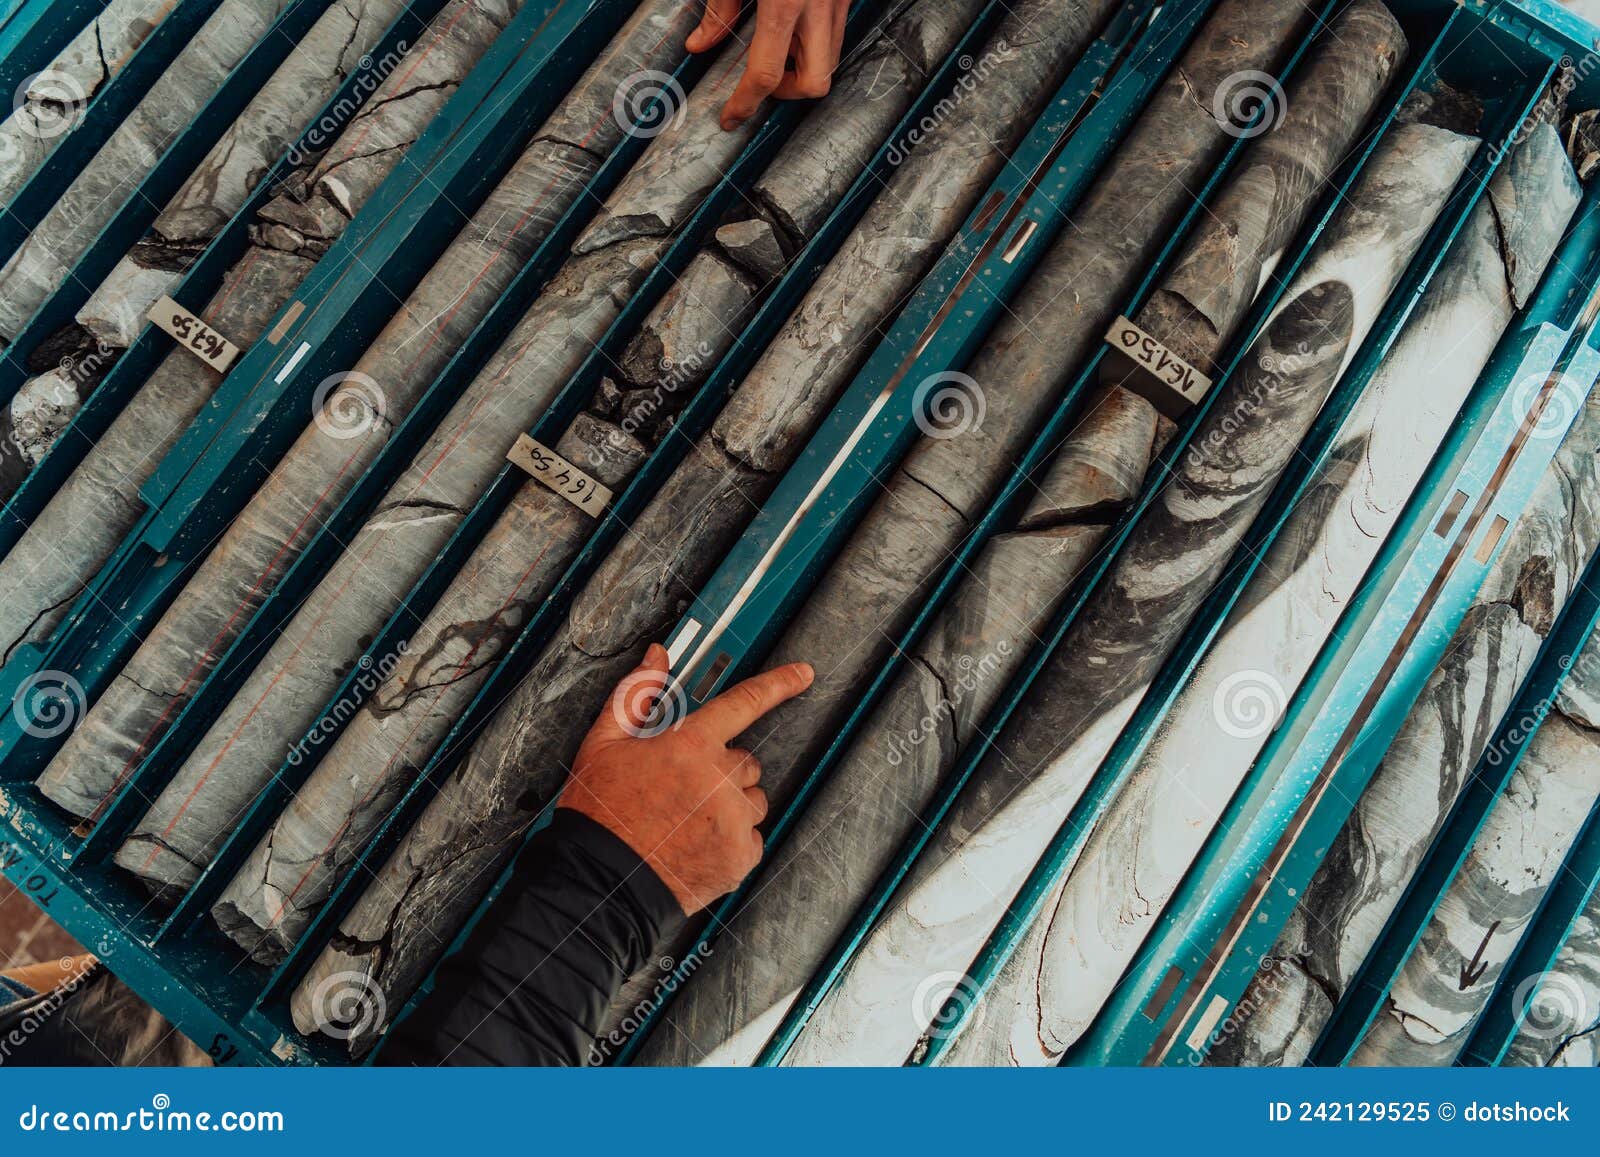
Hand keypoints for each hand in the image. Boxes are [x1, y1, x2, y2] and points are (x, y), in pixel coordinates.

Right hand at [560, 643, 813, 913]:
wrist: (601, 879)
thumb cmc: (601, 815)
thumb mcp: (605, 744)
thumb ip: (637, 694)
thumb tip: (656, 658)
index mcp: (691, 744)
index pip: (745, 703)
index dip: (778, 685)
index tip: (801, 675)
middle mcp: (719, 778)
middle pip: (746, 763)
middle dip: (724, 772)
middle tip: (687, 790)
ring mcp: (733, 818)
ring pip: (753, 801)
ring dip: (731, 807)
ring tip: (689, 822)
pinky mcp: (740, 855)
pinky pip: (753, 838)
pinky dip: (733, 842)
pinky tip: (699, 844)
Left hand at [688, 0, 847, 130]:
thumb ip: (719, 8)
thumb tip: (700, 43)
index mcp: (784, 2)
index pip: (765, 73)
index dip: (745, 103)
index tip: (732, 116)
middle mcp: (818, 5)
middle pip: (814, 82)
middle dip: (789, 93)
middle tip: (766, 83)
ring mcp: (839, 0)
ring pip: (832, 61)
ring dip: (805, 67)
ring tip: (781, 48)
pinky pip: (837, 34)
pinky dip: (817, 43)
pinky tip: (796, 26)